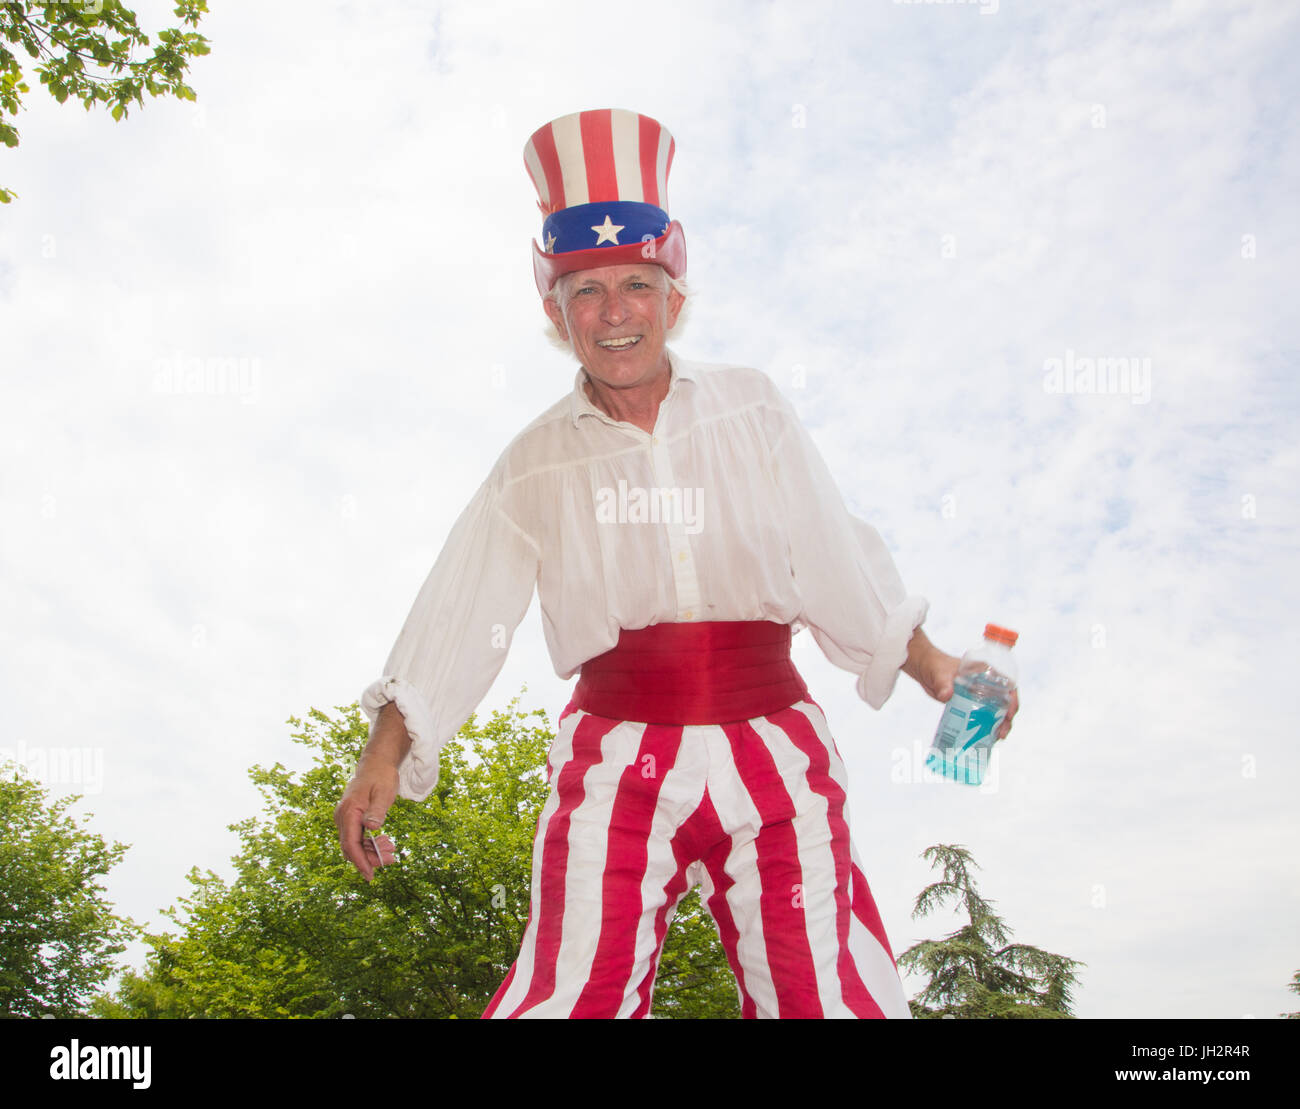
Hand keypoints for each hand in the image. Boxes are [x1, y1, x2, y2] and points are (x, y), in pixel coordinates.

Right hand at [335, 762, 399, 880]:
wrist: (376, 764)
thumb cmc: (381, 777)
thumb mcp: (384, 792)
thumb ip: (377, 810)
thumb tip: (371, 827)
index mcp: (348, 812)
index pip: (350, 844)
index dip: (360, 862)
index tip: (370, 876)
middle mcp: (342, 817)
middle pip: (351, 847)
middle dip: (369, 858)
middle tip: (390, 860)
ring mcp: (345, 818)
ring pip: (354, 844)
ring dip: (370, 851)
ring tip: (391, 850)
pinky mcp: (350, 818)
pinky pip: (357, 837)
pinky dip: (369, 843)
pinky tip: (383, 842)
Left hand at [903, 628, 1018, 739]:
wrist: (923, 669)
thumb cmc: (934, 665)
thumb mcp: (939, 673)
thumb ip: (943, 683)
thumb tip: (946, 696)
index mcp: (985, 672)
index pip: (1007, 685)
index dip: (1013, 700)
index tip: (1010, 713)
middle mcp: (986, 684)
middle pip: (1005, 702)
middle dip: (1007, 718)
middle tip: (1001, 733)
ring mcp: (979, 695)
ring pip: (996, 711)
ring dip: (999, 725)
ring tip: (997, 738)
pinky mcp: (970, 704)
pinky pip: (983, 716)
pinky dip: (986, 726)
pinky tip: (985, 738)